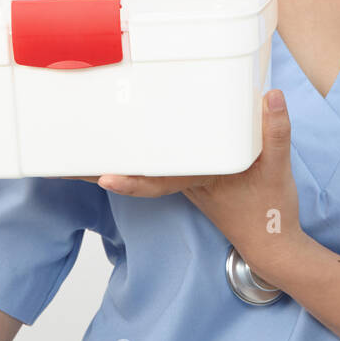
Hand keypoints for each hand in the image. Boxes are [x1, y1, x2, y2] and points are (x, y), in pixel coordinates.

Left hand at [82, 89, 304, 275]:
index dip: (132, 181)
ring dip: (109, 161)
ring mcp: (184, 182)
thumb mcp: (278, 170)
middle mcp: (185, 182)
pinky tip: (121, 143)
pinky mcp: (188, 179)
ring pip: (141, 171)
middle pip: (136, 174)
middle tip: (61, 157)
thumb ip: (275, 133)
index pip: (160, 182)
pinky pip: (155, 167)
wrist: (270, 243)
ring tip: (75, 145)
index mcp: (201, 181)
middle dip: (97, 167)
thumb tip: (271, 97)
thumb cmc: (270, 213)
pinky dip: (134, 158)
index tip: (105, 178)